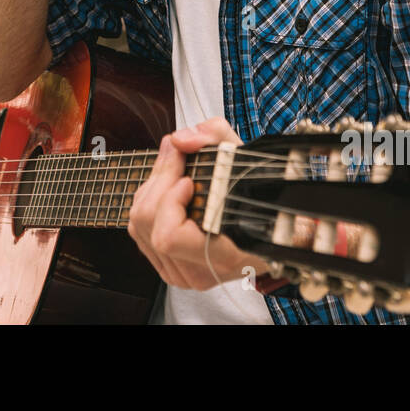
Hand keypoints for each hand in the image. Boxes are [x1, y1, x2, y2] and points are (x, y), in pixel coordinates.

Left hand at [127, 117, 268, 290]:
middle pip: (148, 224)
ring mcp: (183, 274)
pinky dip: (148, 203)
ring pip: (138, 226)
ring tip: (175, 171)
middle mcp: (200, 272)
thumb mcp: (244, 154)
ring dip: (152, 189)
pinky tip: (169, 191)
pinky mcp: (170, 270)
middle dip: (159, 181)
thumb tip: (179, 140)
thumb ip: (213, 135)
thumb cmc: (259, 193)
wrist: (271, 225)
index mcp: (225, 255)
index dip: (171, 201)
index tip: (188, 180)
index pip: (169, 236)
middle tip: (178, 158)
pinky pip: (138, 232)